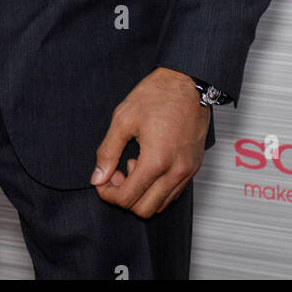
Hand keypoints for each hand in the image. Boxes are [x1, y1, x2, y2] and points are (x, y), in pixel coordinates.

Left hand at [90, 67, 209, 217]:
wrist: (188, 82)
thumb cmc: (158, 95)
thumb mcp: (123, 119)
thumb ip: (108, 151)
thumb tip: (97, 177)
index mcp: (156, 161)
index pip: (128, 198)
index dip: (108, 193)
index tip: (101, 180)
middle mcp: (176, 172)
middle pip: (144, 209)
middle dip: (124, 197)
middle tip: (115, 174)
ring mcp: (188, 171)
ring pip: (160, 205)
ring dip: (142, 194)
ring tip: (132, 165)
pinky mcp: (194, 167)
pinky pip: (173, 193)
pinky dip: (157, 189)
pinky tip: (148, 164)